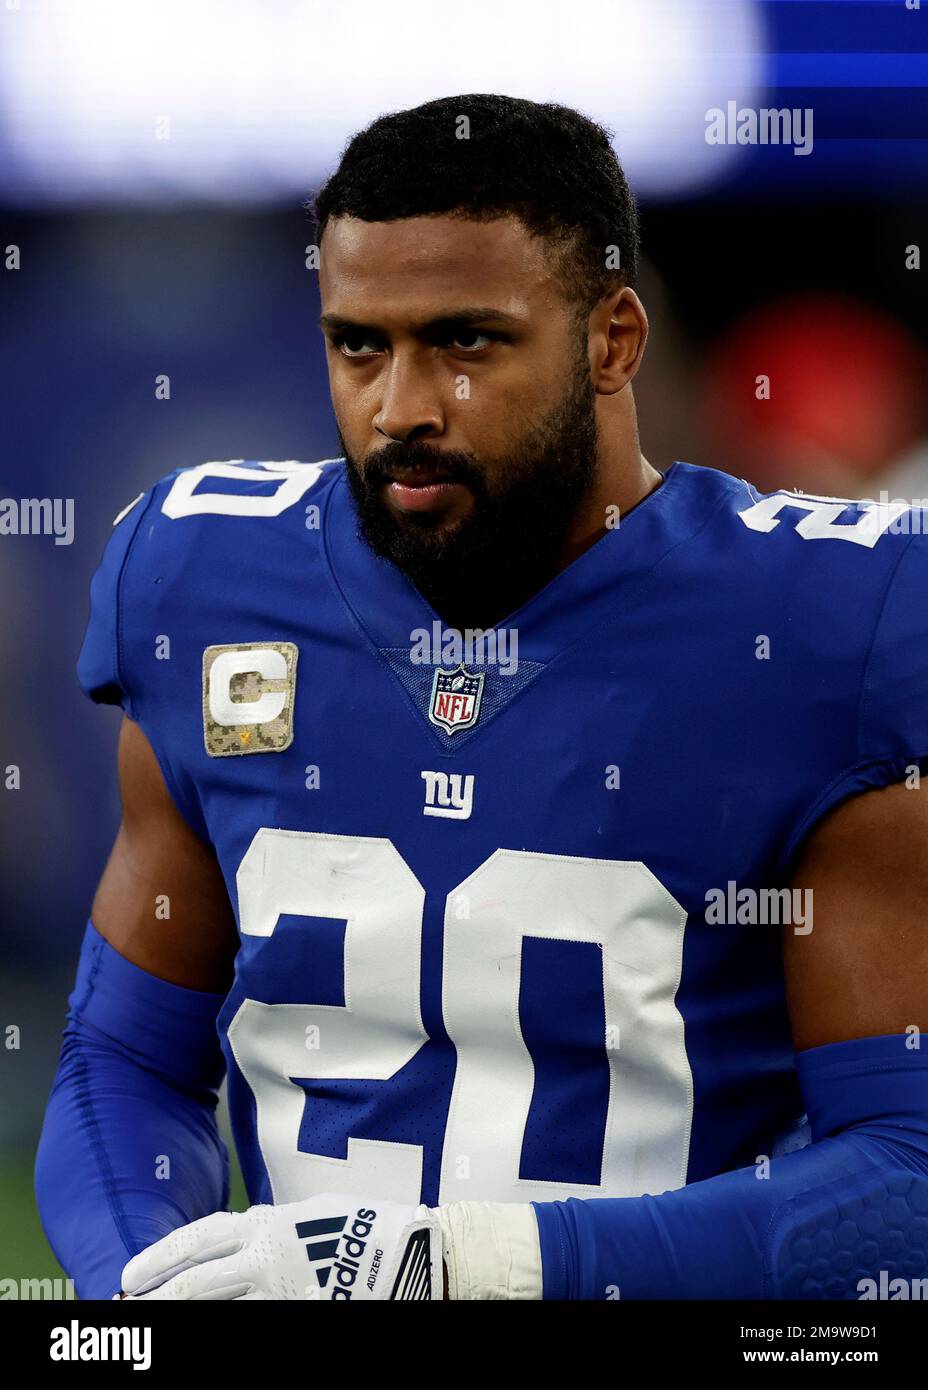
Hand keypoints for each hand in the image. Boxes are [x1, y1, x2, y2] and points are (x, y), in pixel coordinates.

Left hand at [120, 1193, 441, 1299]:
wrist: (413, 1253)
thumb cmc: (366, 1226)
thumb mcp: (311, 1211)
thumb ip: (272, 1226)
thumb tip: (243, 1237)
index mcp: (268, 1225)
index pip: (198, 1240)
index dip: (161, 1257)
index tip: (133, 1273)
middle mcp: (267, 1259)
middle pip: (197, 1283)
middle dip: (159, 1296)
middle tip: (131, 1306)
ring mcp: (282, 1293)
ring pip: (218, 1310)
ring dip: (185, 1315)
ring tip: (160, 1321)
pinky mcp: (300, 1315)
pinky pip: (253, 1325)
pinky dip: (228, 1327)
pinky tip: (214, 1330)